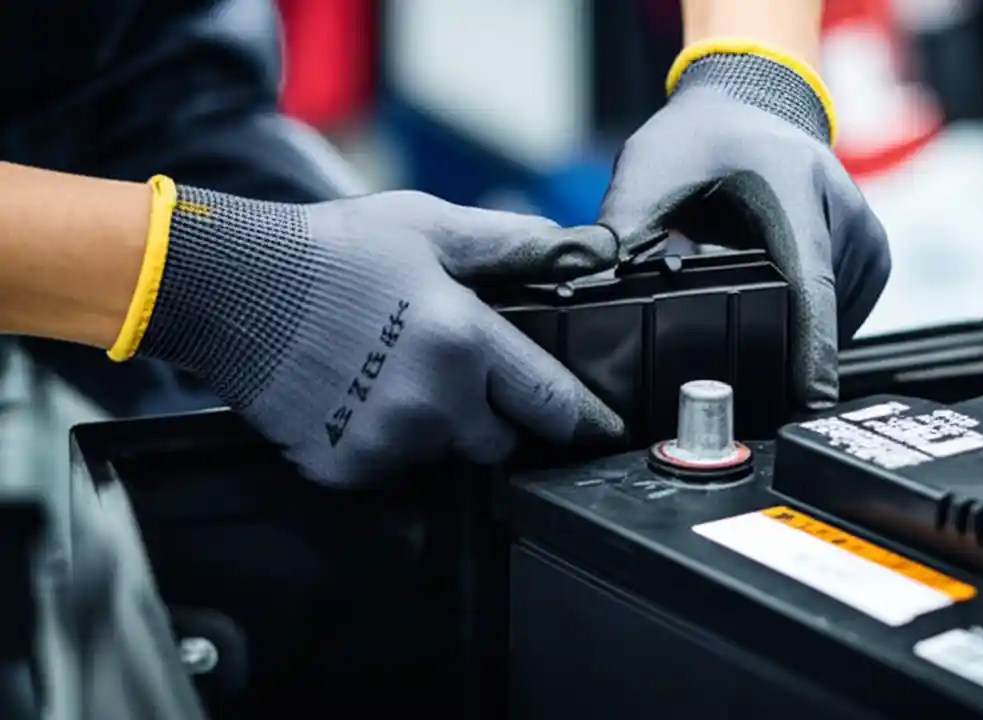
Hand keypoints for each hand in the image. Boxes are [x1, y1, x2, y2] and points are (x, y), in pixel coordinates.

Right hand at [132, 186, 624, 486]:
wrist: (230, 286)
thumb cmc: (333, 249)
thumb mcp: (428, 227)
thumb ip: (506, 243)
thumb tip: (566, 246)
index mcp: (465, 343)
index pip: (554, 404)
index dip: (582, 419)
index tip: (597, 429)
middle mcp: (433, 403)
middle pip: (499, 443)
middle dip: (493, 418)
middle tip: (456, 376)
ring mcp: (386, 441)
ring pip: (442, 456)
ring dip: (434, 428)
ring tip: (393, 375)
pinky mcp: (344, 467)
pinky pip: (389, 467)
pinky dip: (384, 443)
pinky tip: (357, 397)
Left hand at [599, 45, 890, 409]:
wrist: (752, 103)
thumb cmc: (704, 137)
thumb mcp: (650, 169)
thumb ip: (622, 229)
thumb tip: (590, 285)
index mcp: (795, 189)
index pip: (810, 285)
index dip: (808, 349)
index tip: (808, 399)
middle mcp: (844, 214)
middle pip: (818, 315)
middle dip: (772, 347)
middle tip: (722, 345)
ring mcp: (866, 238)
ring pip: (831, 322)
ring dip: (785, 329)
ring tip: (743, 291)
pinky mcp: (873, 258)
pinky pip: (841, 314)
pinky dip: (803, 318)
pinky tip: (769, 291)